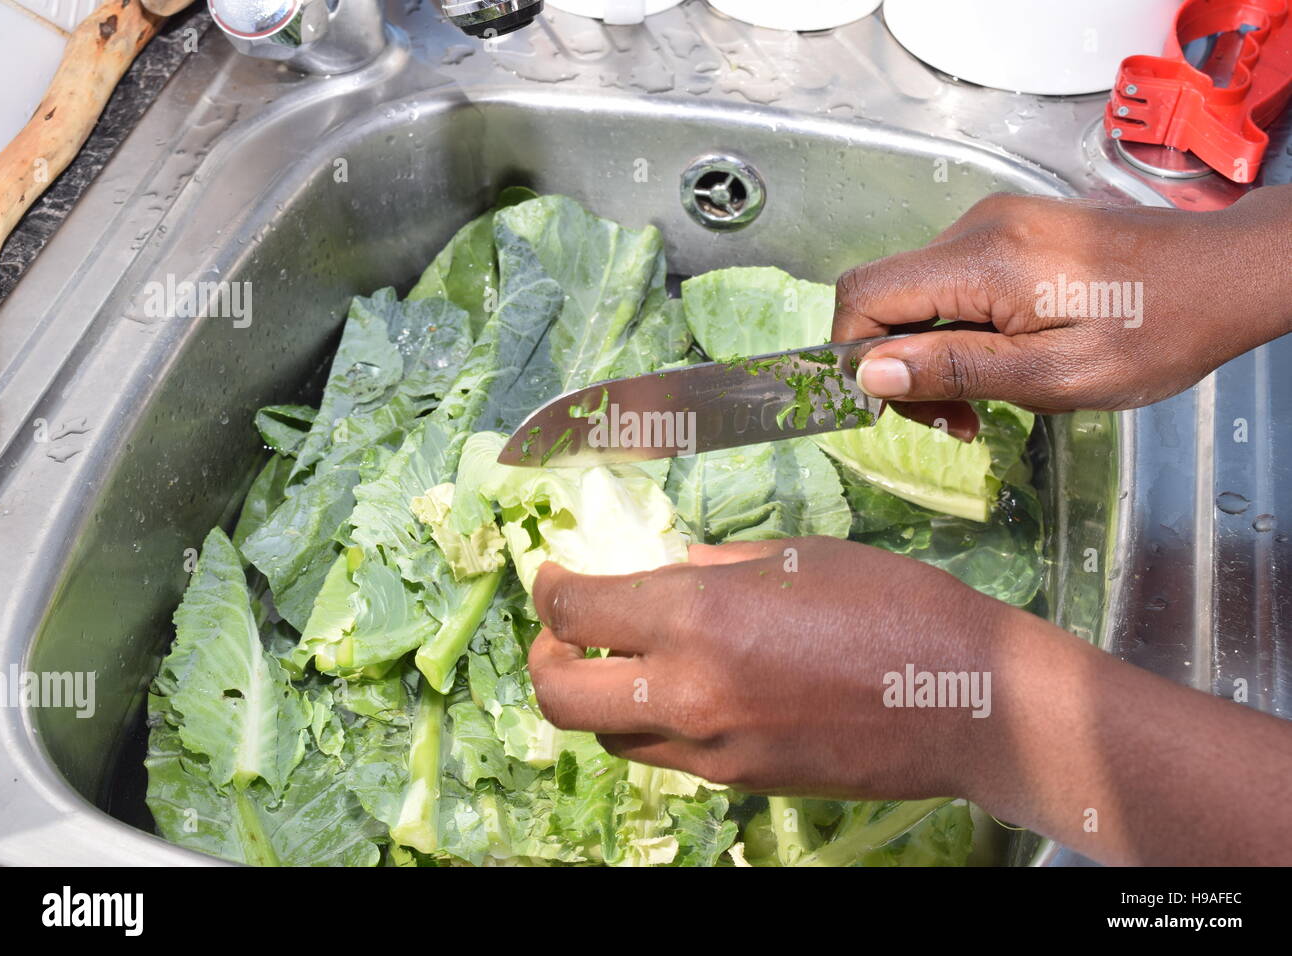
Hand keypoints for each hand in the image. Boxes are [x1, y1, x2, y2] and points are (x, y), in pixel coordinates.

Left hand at [527, 535, 1291, 864]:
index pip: (573, 612)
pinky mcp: (738, 781)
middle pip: (560, 695)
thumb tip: (663, 571)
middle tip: (562, 632)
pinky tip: (685, 689)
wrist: (972, 701)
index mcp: (697, 613)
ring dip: (597, 694)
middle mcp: (687, 688)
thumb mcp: (798, 557)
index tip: (552, 573)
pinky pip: (663, 755)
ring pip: (607, 734)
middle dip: (542, 659)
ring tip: (625, 659)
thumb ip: (713, 567)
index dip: (547, 589)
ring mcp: (709, 747)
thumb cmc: (895, 606)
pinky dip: (651, 721)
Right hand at [836, 186, 1291, 418]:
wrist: (1225, 276)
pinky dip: (958, 328)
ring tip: (987, 398)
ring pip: (916, 292)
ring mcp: (993, 223)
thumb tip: (867, 373)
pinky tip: (1005, 358)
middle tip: (955, 419)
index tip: (900, 407)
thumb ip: (956, 369)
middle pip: (884, 294)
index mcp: (982, 261)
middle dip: (898, 364)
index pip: (862, 295)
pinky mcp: (1011, 229)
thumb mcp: (1055, 375)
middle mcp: (976, 228)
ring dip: (932, 352)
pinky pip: (951, 281)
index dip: (855, 356)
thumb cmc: (1154, 333)